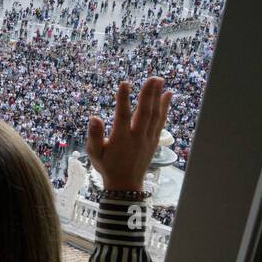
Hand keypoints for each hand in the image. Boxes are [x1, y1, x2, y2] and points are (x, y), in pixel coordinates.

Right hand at [86, 78, 172, 192]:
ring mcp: (148, 138)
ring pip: (155, 115)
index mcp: (120, 139)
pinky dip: (165, 107)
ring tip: (160, 80)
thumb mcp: (94, 154)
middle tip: (153, 78)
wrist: (125, 184)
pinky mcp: (154, 140)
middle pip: (144, 112)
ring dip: (158, 97)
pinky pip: (161, 121)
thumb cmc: (107, 166)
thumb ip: (94, 136)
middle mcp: (137, 137)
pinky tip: (167, 95)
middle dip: (148, 94)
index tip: (125, 83)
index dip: (123, 99)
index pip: (122, 116)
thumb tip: (94, 117)